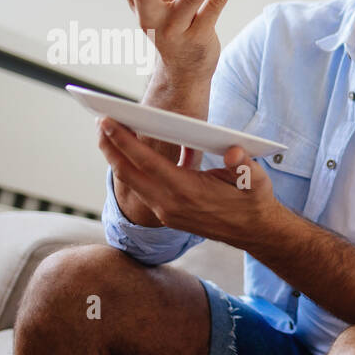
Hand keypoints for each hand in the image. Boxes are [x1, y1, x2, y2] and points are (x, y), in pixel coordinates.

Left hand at [97, 117, 275, 245]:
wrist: (255, 232)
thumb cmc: (253, 200)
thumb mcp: (254, 179)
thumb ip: (243, 164)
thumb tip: (234, 152)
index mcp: (188, 192)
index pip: (147, 163)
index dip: (124, 142)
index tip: (108, 122)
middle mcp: (170, 205)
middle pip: (128, 174)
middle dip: (109, 147)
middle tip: (100, 123)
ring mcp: (166, 212)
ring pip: (131, 183)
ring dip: (117, 159)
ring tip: (109, 136)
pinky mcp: (167, 215)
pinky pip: (141, 189)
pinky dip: (131, 170)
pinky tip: (130, 155)